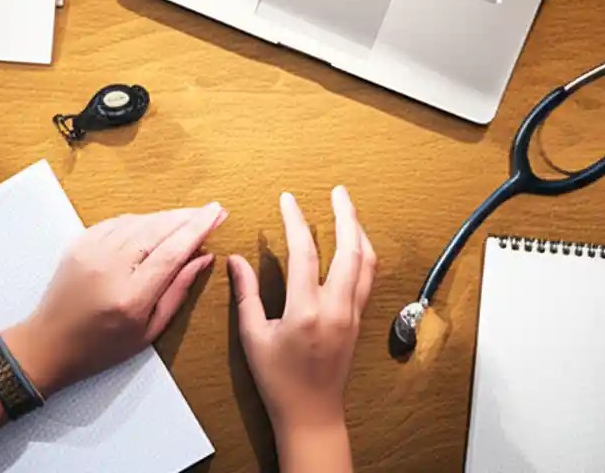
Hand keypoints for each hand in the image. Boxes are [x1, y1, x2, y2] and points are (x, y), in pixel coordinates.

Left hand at [5, 203, 226, 395]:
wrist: (49, 343)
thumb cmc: (101, 346)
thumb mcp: (149, 330)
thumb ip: (178, 291)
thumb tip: (203, 258)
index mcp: (132, 295)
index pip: (174, 250)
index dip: (198, 228)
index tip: (217, 213)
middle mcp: (110, 267)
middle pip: (158, 228)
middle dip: (188, 216)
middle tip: (211, 211)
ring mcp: (91, 251)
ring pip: (139, 220)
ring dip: (166, 216)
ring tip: (187, 219)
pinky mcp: (79, 243)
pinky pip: (117, 221)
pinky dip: (140, 219)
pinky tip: (154, 224)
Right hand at [229, 188, 376, 434]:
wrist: (311, 414)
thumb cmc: (278, 380)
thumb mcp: (252, 337)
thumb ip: (245, 294)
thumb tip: (236, 260)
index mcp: (305, 312)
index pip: (304, 252)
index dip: (296, 220)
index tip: (288, 199)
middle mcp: (335, 309)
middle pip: (350, 249)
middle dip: (345, 215)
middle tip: (338, 191)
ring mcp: (352, 315)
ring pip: (367, 263)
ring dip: (359, 232)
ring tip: (349, 211)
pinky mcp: (358, 321)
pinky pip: (368, 279)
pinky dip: (364, 255)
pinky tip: (356, 244)